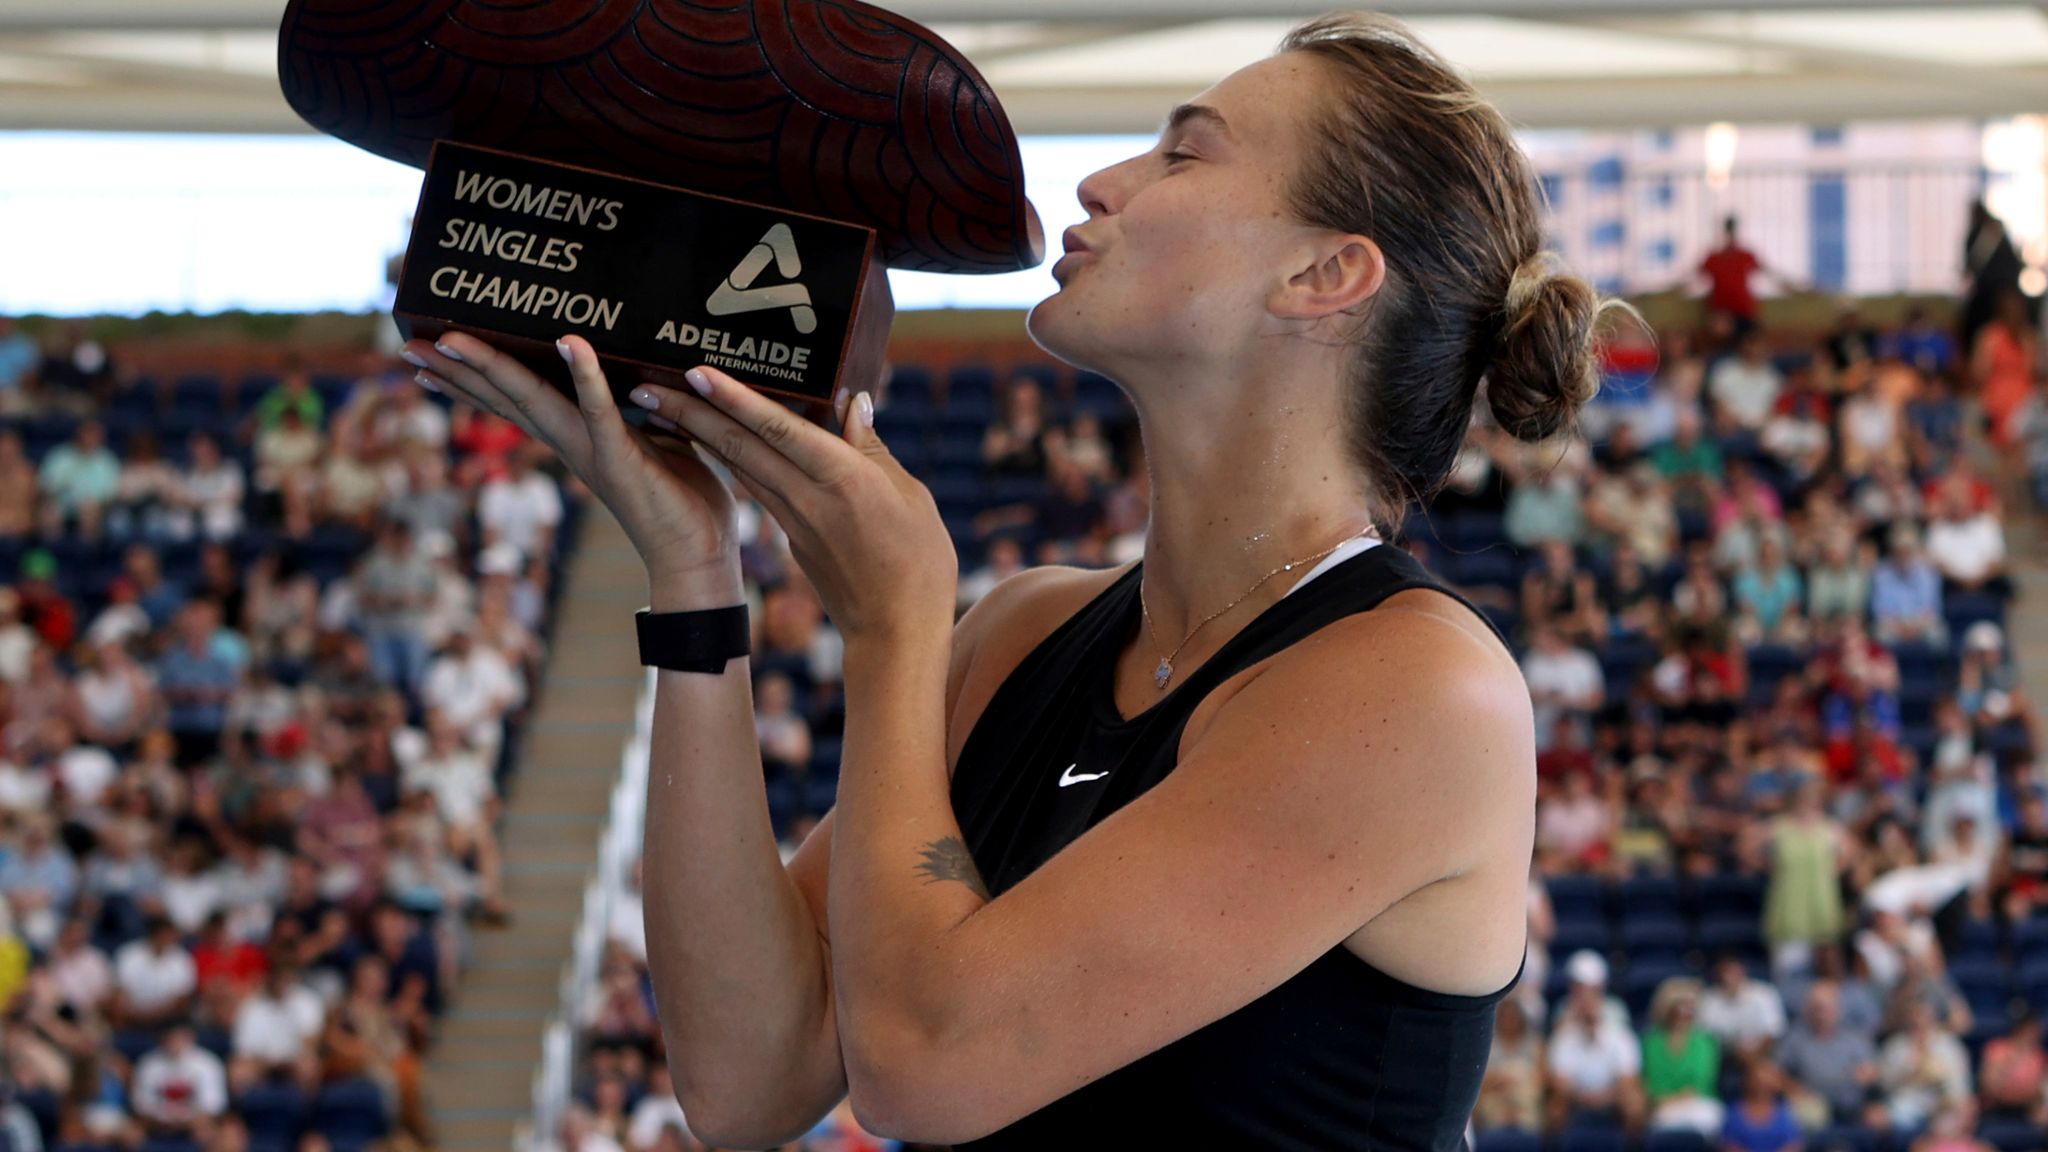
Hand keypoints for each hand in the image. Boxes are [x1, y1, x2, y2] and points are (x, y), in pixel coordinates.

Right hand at [403, 332, 738, 585]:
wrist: (701, 557)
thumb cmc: (683, 501)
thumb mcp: (660, 441)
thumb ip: (643, 409)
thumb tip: (644, 375)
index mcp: (577, 438)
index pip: (516, 401)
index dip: (475, 377)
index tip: (437, 351)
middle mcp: (572, 444)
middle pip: (505, 399)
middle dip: (458, 371)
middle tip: (412, 345)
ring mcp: (591, 451)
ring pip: (533, 400)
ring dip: (494, 368)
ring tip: (456, 338)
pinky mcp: (622, 458)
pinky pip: (601, 411)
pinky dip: (586, 376)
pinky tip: (569, 343)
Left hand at [623, 361, 954, 643]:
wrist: (896, 635)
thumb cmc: (919, 565)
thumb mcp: (911, 497)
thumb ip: (874, 449)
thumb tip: (853, 406)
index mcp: (843, 480)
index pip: (778, 430)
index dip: (736, 399)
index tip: (697, 373)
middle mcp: (808, 499)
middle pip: (741, 447)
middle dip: (691, 412)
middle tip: (646, 383)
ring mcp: (794, 522)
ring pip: (740, 467)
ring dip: (699, 436)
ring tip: (664, 407)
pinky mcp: (793, 539)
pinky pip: (758, 489)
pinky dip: (732, 461)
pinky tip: (717, 443)